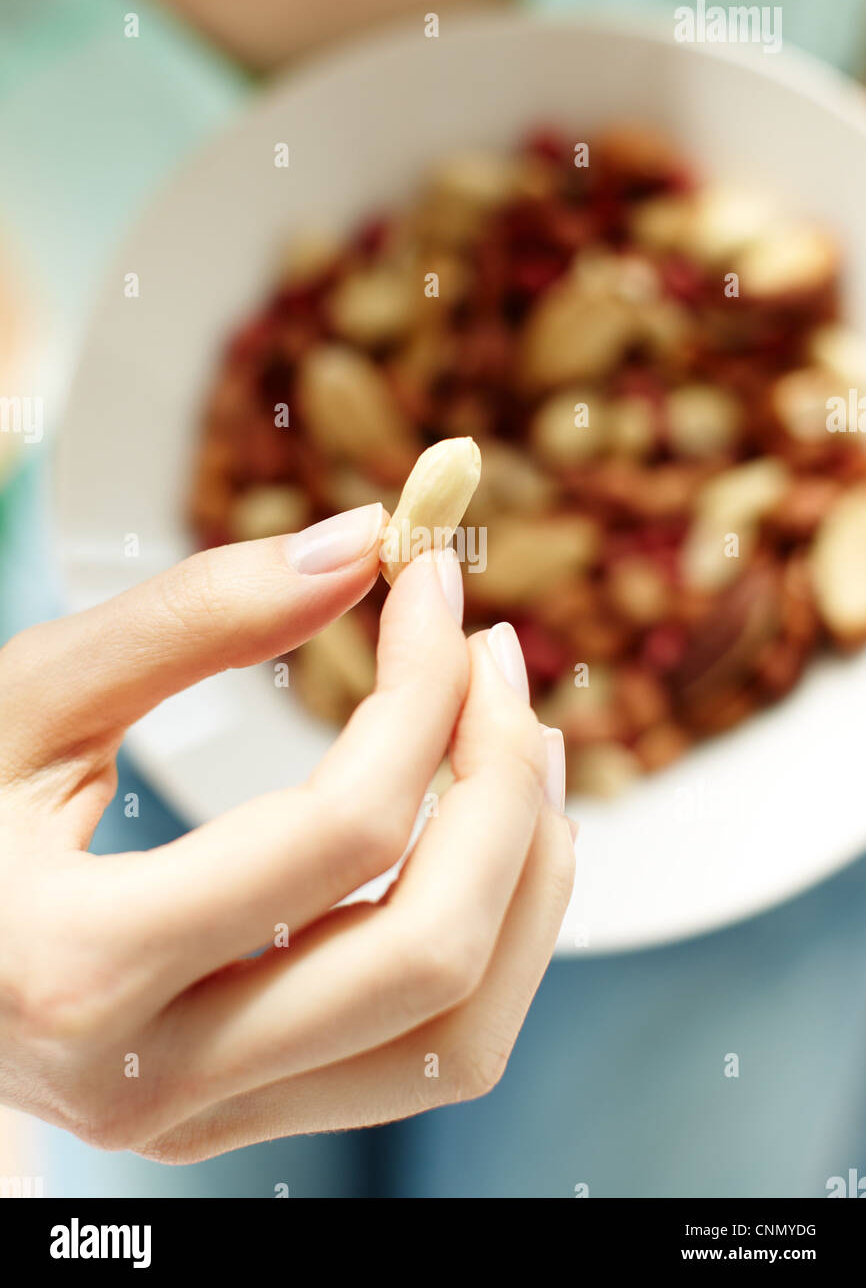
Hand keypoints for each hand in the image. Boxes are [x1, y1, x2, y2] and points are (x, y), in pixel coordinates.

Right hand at [0, 503, 574, 1161]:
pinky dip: (492, 938)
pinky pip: (426, 1052)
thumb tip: (356, 548)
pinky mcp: (241, 1117)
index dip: (420, 689)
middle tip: (497, 658)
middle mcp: (159, 1079)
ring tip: (525, 743)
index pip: (341, 832)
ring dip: (527, 877)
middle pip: (430, 954)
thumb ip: (190, 618)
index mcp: (81, 967)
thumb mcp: (26, 700)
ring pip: (455, 1035)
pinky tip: (486, 836)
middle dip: (503, 785)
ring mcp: (209, 1118)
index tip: (427, 583)